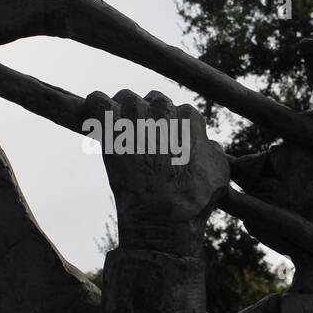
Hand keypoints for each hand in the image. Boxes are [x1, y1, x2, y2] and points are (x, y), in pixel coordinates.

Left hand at [83, 90, 228, 255]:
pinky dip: (94, 108)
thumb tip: (210, 144)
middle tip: (141, 139)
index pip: (179, 111)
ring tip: (119, 132)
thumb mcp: (219, 174)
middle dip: (148, 115)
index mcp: (189, 119)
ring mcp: (136, 117)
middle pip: (153, 100)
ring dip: (122, 112)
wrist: (161, 214)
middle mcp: (163, 112)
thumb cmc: (192, 199)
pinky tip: (94, 122)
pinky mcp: (111, 127)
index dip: (171, 127)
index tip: (165, 142)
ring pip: (126, 98)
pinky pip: (97, 102)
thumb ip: (214, 152)